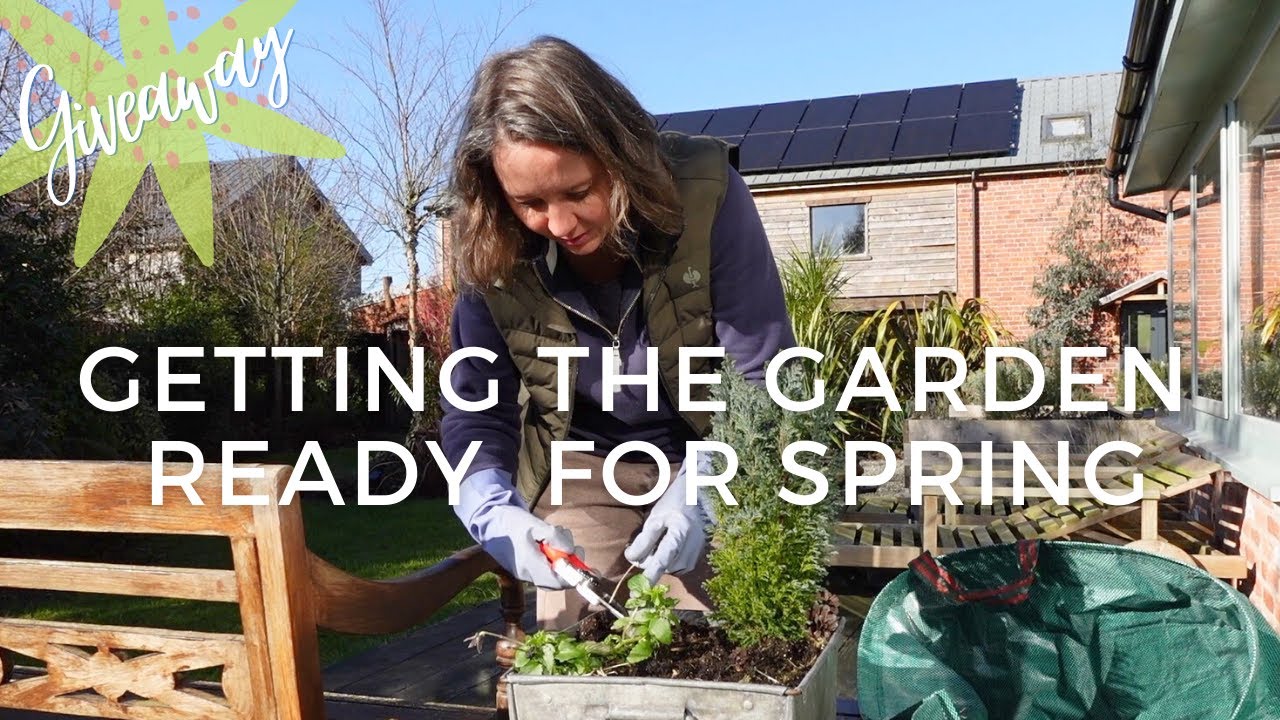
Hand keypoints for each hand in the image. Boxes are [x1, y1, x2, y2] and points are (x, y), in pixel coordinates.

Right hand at [455, 469, 576, 589]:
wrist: (489, 521)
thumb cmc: (511, 521)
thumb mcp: (535, 524)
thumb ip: (554, 537)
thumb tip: (570, 551)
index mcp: (529, 564)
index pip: (556, 582)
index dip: (573, 577)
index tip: (585, 566)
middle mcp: (527, 573)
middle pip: (556, 580)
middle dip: (570, 565)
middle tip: (575, 548)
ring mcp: (525, 572)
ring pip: (551, 572)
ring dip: (561, 557)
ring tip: (557, 536)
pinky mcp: (525, 567)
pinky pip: (544, 568)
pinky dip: (552, 556)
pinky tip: (548, 540)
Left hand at [623, 457, 707, 584]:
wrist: (696, 496)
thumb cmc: (672, 504)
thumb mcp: (654, 517)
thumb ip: (644, 540)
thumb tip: (632, 560)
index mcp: (681, 531)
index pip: (662, 560)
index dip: (649, 577)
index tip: (637, 593)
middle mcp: (693, 544)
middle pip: (665, 566)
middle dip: (649, 562)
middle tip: (639, 551)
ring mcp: (699, 550)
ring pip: (672, 569)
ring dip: (660, 563)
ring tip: (656, 545)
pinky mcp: (700, 554)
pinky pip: (680, 567)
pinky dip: (669, 562)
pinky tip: (666, 549)